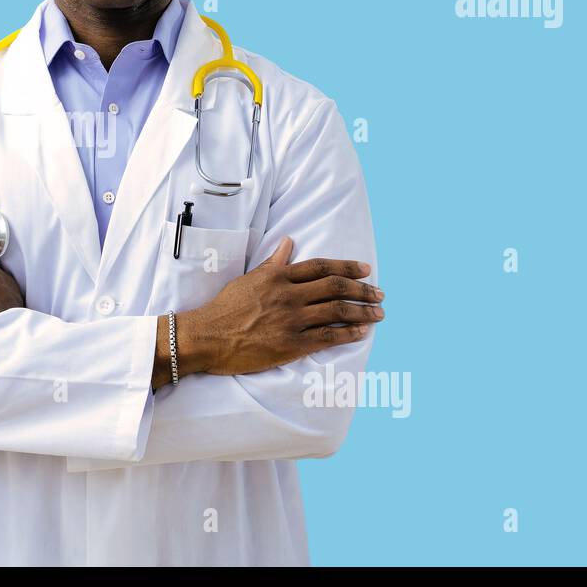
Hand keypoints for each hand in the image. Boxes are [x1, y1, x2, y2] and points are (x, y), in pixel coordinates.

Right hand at [172, 236, 383, 379]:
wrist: (207, 336)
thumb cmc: (224, 307)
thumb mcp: (248, 278)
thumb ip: (273, 263)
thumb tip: (288, 242)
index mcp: (278, 277)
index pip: (320, 267)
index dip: (346, 267)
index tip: (365, 270)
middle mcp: (288, 295)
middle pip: (335, 288)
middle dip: (362, 290)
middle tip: (380, 294)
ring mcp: (291, 320)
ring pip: (336, 312)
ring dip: (362, 311)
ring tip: (379, 313)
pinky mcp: (290, 344)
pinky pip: (327, 337)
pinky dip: (348, 334)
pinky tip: (361, 332)